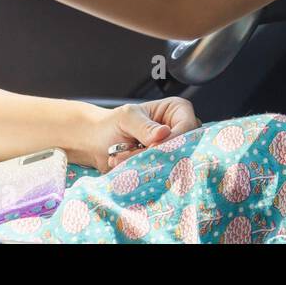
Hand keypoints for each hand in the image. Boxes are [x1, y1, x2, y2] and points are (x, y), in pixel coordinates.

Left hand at [72, 96, 200, 170]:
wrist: (98, 144)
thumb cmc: (113, 124)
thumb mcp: (127, 119)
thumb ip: (144, 127)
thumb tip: (163, 133)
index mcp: (176, 110)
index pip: (187, 125)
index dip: (172, 139)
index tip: (151, 147)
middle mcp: (180, 130)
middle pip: (184, 146)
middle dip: (158, 154)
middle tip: (132, 155)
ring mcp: (174, 150)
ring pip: (174, 163)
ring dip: (148, 165)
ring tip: (121, 159)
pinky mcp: (165, 167)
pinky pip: (164, 175)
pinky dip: (146, 174)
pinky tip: (127, 167)